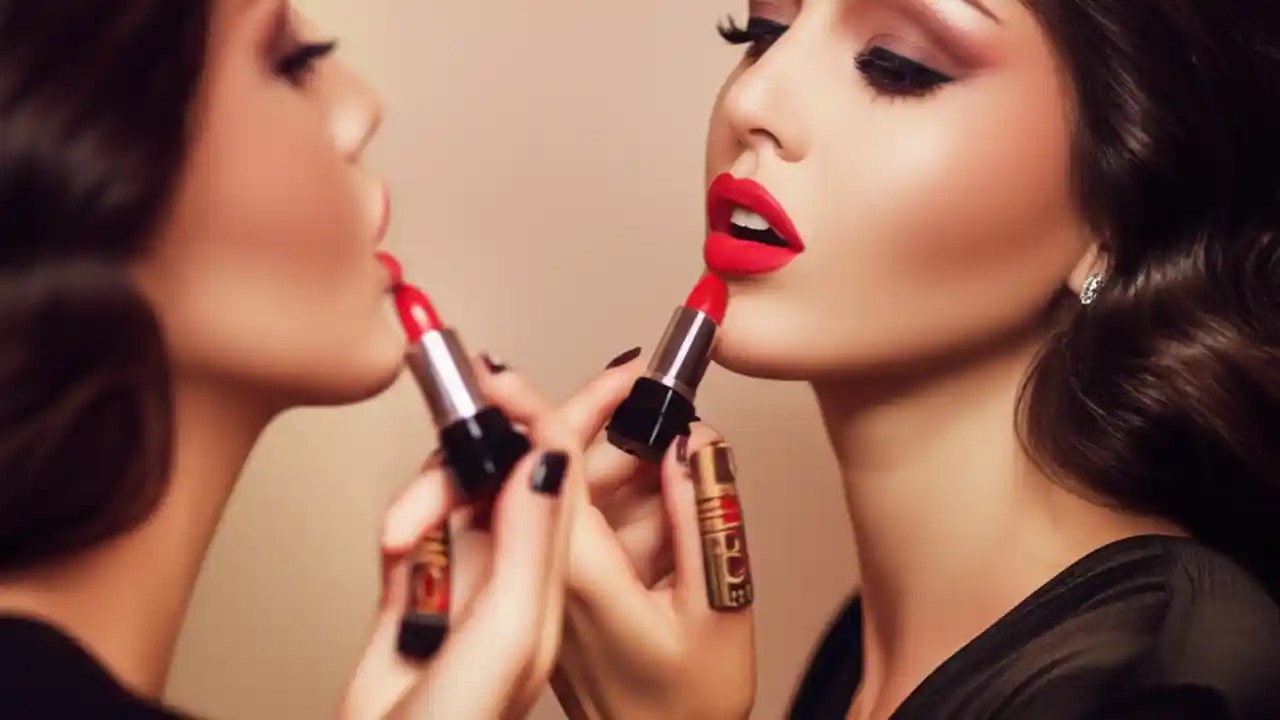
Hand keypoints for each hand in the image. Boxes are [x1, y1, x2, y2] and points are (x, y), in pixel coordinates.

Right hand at [336, 365, 583, 719]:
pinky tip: (397, 547)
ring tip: (403, 536)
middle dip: (478, 441)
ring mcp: (474, 581)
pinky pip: (419, 532)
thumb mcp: (512, 629)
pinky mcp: (425, 595)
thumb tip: (550, 460)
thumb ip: (533, 543)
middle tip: (459, 392)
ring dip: (427, 501)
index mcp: (562, 575)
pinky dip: (405, 529)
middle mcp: (522, 571)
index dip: (544, 412)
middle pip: (508, 472)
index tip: (509, 369)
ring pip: (457, 497)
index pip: (561, 470)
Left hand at [549, 357, 758, 719]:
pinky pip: (583, 529)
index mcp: (580, 581)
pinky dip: (622, 500)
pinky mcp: (563, 597)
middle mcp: (551, 581)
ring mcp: (552, 590)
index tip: (506, 369)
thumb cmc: (687, 707)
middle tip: (640, 383)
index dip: (528, 413)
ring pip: (571, 497)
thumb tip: (684, 441)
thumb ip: (701, 515)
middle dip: (592, 421)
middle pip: (552, 474)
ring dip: (616, 461)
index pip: (540, 475)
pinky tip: (661, 489)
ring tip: (667, 431)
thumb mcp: (718, 607)